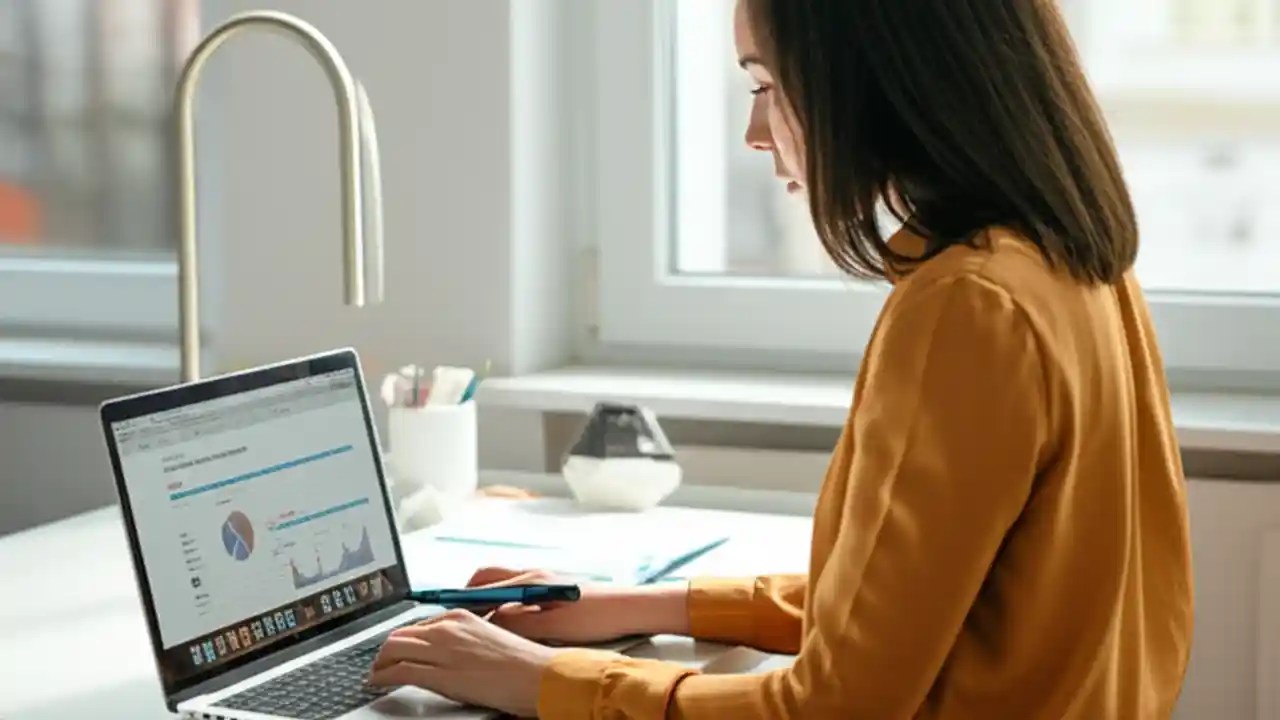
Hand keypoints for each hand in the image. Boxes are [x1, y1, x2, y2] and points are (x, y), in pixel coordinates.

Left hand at [368, 609, 554, 717]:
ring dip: (379, 662)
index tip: (398, 647)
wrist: (534, 675)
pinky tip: (378, 682)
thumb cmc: (520, 661)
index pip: (418, 624)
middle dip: (386, 649)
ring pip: (393, 648)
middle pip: (401, 633)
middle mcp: (447, 628)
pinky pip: (399, 671)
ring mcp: (441, 649)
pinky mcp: (439, 673)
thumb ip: (464, 638)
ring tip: (376, 673)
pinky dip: (382, 676)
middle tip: (381, 661)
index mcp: (460, 616)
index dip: (403, 638)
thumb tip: (449, 650)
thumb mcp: (489, 638)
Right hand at [468, 567, 690, 643]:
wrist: (630, 608)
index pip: (482, 584)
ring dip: (489, 604)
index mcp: (531, 580)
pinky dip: (506, 608)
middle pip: (488, 580)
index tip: (441, 607)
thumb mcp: (552, 626)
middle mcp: (534, 575)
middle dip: (469, 596)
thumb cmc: (596, 615)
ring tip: (481, 626)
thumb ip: (517, 623)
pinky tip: (511, 627)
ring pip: (504, 589)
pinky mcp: (553, 592)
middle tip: (456, 617)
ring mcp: (544, 582)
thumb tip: (489, 623)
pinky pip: (519, 597)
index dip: (459, 597)